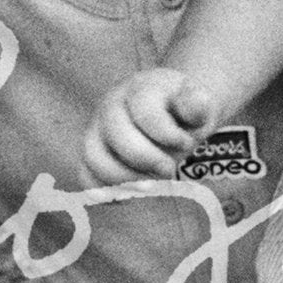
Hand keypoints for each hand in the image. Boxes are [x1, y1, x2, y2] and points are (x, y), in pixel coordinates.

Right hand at [83, 68, 213, 183]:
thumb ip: (197, 103)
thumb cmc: (182, 113)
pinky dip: (105, 191)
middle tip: (169, 171)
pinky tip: (132, 194)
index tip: (186, 144)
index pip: (145, 111)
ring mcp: (96, 130)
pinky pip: (85, 175)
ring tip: (149, 186)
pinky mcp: (92, 154)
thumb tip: (196, 103)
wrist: (169, 115)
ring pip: (94, 156)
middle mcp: (111, 106)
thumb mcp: (197, 104)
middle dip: (146, 158)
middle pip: (116, 134)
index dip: (167, 134)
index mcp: (139, 88)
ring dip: (124, 178)